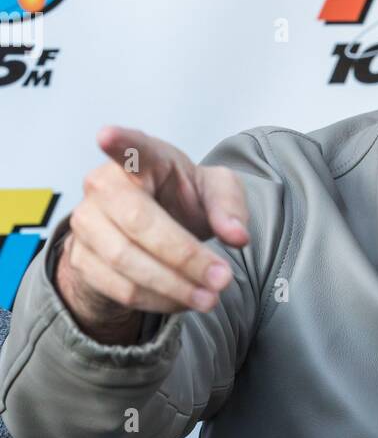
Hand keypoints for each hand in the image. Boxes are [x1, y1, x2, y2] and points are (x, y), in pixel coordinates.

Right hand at [55, 126, 249, 341]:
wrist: (148, 233)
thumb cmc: (181, 199)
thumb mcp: (216, 192)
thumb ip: (231, 205)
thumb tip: (237, 235)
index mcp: (143, 159)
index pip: (130, 148)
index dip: (119, 143)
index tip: (106, 136)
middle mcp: (104, 185)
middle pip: (139, 221)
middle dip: (185, 256)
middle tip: (222, 279)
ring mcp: (86, 222)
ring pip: (126, 260)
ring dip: (174, 286)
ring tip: (210, 298)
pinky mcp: (80, 258)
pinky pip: (118, 288)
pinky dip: (157, 301)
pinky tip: (183, 301)